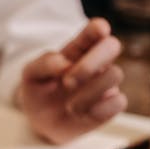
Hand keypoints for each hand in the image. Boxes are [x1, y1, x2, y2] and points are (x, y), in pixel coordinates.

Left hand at [16, 18, 127, 143]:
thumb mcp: (31, 76)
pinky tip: (82, 114)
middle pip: (111, 46)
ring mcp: (106, 83)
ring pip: (115, 74)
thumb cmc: (39, 90)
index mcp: (78, 49)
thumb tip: (65, 63)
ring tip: (69, 107)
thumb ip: (43, 64)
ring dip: (90, 91)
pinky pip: (119, 101)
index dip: (98, 28)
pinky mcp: (110, 105)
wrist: (42, 121)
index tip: (99, 28)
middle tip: (67, 82)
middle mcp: (97, 62)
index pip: (94, 31)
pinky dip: (100, 109)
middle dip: (92, 62)